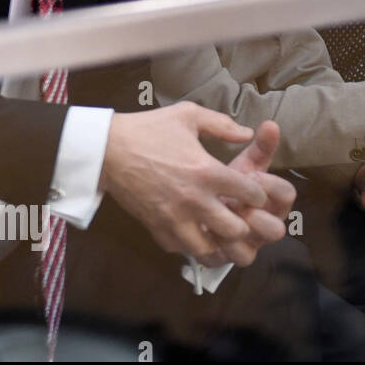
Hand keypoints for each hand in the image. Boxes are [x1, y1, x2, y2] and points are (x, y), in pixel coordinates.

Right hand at [101, 103, 283, 266]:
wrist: (106, 148)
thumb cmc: (149, 129)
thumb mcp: (189, 115)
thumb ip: (223, 125)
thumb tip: (248, 133)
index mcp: (207, 171)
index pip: (249, 194)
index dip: (258, 194)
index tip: (254, 192)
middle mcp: (194, 199)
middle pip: (234, 229)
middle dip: (243, 224)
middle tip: (240, 216)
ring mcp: (173, 218)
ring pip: (206, 248)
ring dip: (216, 241)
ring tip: (219, 231)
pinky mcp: (154, 227)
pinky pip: (178, 249)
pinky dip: (189, 245)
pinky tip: (194, 233)